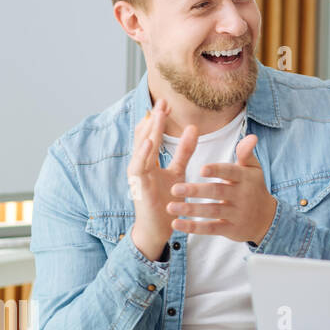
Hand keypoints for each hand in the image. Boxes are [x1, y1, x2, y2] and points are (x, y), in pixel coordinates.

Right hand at [128, 100, 197, 259]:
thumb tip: (193, 128)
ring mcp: (137, 175)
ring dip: (149, 131)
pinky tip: (149, 142)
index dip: (157, 119)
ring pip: (140, 149)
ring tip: (156, 115)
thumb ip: (184, 151)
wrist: (160, 227)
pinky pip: (137, 167)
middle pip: (144, 137)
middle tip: (162, 102)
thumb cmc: (166, 200)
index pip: (151, 134)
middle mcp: (140, 165)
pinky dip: (142, 153)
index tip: (166, 104)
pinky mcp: (137, 186)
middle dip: (153, 119)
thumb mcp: (178, 171)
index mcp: (148, 160)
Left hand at [165, 134, 277, 244]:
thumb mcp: (253, 170)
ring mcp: (236, 214)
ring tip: (170, 206)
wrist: (266, 218)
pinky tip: (176, 224)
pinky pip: (210, 229)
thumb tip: (251, 136)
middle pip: (217, 192)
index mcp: (245, 178)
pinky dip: (193, 227)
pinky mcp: (230, 229)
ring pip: (212, 211)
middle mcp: (242, 196)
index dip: (217, 171)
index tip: (201, 169)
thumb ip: (246, 154)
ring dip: (190, 209)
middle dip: (196, 191)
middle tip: (174, 188)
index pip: (230, 172)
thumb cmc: (254, 188)